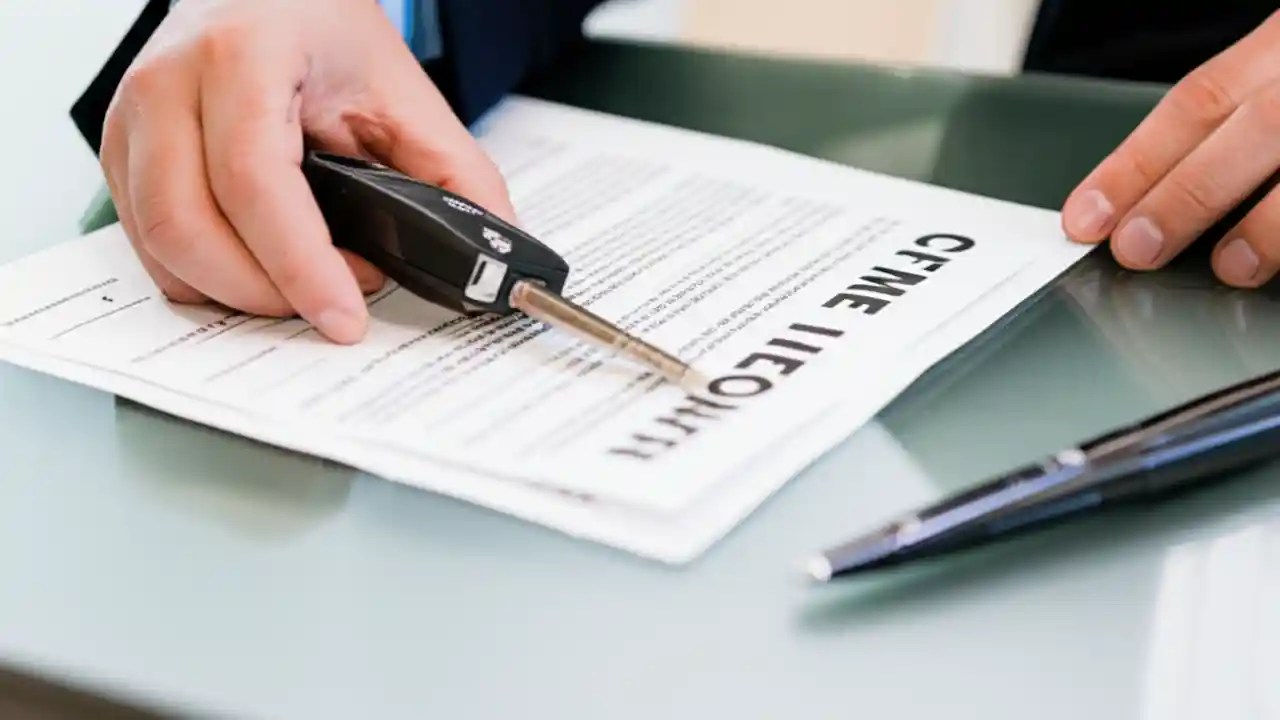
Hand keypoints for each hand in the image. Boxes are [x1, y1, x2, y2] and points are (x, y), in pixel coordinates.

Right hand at [100, 0, 515, 342]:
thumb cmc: (326, 32)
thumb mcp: (405, 94)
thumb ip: (457, 175)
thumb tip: (496, 250)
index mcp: (243, 54)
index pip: (255, 181)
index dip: (300, 265)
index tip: (345, 316)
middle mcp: (168, 81)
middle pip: (187, 226)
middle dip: (264, 292)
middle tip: (333, 303)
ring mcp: (132, 115)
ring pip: (158, 245)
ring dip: (233, 292)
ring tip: (304, 285)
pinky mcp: (122, 150)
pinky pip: (148, 242)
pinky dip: (204, 276)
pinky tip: (259, 270)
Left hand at [1060, 11, 1279, 287]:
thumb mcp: (1279, 76)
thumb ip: (1234, 126)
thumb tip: (1146, 200)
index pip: (1200, 100)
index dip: (1136, 162)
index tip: (1086, 218)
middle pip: (1261, 126)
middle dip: (1190, 192)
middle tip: (1137, 249)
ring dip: (1274, 222)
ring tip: (1231, 268)